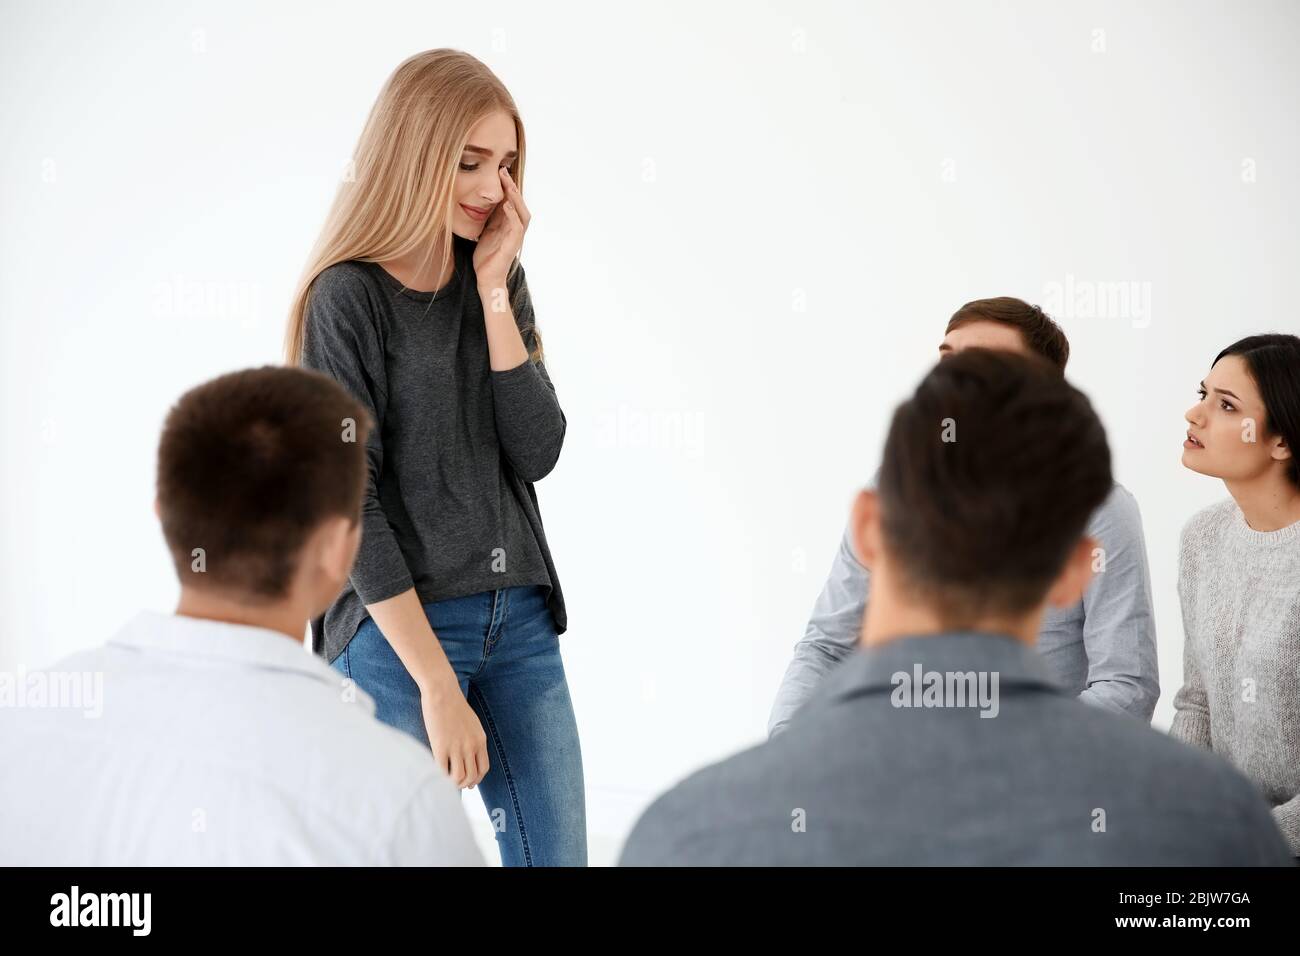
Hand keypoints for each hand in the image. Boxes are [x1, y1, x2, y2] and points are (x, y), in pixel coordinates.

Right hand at [420, 680, 488, 788]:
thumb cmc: (454, 706)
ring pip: (458, 778)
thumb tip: (469, 756)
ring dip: (451, 783)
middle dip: (464, 784)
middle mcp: (471, 746)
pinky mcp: (440, 747)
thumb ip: (473, 740)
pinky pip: (442, 771)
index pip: (483, 769)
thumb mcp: (472, 724)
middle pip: (471, 776)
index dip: (476, 779)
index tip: (468, 782)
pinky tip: (435, 771)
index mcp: (480, 740)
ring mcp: (456, 747)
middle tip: (455, 783)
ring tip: (445, 778)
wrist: (442, 692)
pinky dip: (439, 776)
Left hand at [472, 165, 530, 291]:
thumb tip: (480, 201)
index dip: (507, 186)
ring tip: (508, 185)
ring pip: (522, 213)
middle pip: (519, 203)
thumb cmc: (486, 257)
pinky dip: (513, 215)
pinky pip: (517, 228)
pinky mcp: (512, 246)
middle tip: (504, 171)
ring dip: (516, 198)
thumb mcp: (485, 231)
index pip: (511, 201)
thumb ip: (488, 218)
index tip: (499, 171)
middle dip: (512, 187)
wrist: (486, 278)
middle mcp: (515, 229)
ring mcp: (515, 238)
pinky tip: (507, 205)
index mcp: (508, 225)